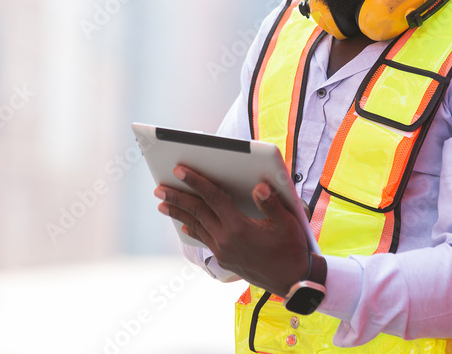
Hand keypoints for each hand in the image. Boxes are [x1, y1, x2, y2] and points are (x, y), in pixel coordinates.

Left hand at [154, 165, 310, 296]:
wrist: (292, 281)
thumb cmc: (292, 248)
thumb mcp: (286, 222)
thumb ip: (271, 203)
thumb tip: (259, 186)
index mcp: (239, 226)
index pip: (213, 198)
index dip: (196, 182)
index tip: (180, 170)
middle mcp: (226, 239)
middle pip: (197, 212)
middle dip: (177, 198)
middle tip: (159, 189)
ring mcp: (223, 251)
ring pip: (196, 227)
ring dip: (178, 214)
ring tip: (162, 205)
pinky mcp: (224, 259)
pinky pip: (204, 239)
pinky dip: (193, 230)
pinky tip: (184, 227)